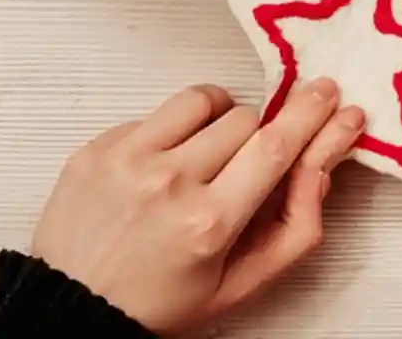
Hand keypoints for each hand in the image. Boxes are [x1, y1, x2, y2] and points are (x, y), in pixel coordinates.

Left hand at [30, 80, 364, 334]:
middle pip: (246, 119)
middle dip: (260, 132)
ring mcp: (128, 160)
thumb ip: (296, 230)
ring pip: (204, 100)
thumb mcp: (242, 285)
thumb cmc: (160, 301)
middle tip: (249, 158)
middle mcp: (168, 184)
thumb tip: (320, 168)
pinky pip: (158, 111)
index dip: (311, 114)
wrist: (72, 307)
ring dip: (220, 117)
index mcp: (209, 224)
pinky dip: (175, 129)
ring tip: (210, 151)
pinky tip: (165, 163)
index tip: (329, 94)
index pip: (276, 146)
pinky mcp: (98, 147)